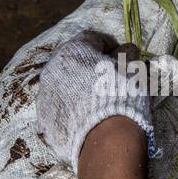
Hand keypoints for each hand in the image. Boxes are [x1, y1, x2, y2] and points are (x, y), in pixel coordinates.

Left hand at [36, 31, 153, 174]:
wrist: (106, 140)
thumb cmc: (122, 96)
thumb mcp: (132, 69)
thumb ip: (128, 55)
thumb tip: (127, 50)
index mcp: (73, 51)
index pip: (91, 38)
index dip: (108, 44)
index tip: (120, 54)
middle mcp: (53, 70)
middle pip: (73, 62)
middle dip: (90, 67)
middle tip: (108, 78)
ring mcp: (46, 96)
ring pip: (64, 86)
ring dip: (79, 88)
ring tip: (97, 101)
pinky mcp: (45, 120)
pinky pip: (60, 108)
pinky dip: (72, 109)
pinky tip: (87, 118)